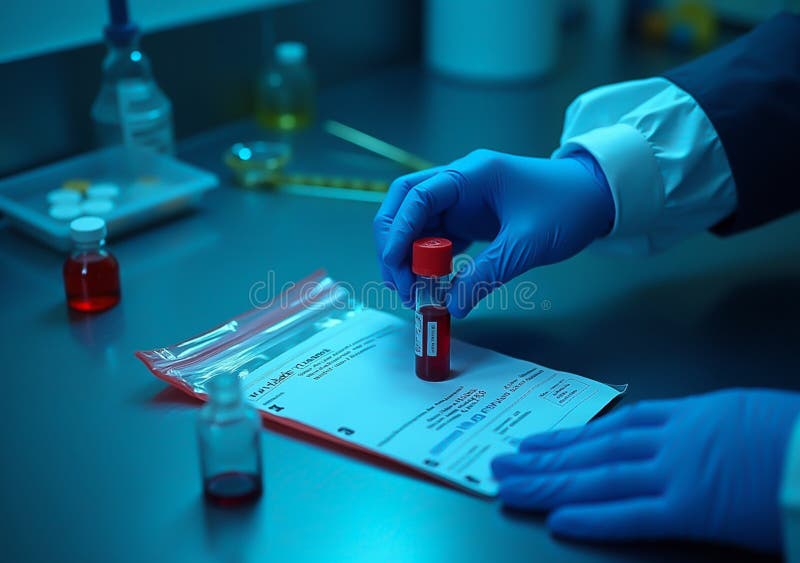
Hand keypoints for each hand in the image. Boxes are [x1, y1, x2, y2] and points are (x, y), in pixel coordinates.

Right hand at [372, 149, 614, 316]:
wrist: (596, 197)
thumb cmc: (567, 206)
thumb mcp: (528, 242)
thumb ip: (487, 273)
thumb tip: (452, 306)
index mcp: (471, 174)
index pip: (417, 195)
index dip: (399, 230)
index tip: (394, 265)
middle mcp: (459, 183)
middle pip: (405, 206)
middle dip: (393, 243)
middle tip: (398, 283)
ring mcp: (461, 201)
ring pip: (417, 225)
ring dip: (408, 257)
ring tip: (412, 292)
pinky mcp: (468, 219)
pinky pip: (437, 239)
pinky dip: (428, 262)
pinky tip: (431, 285)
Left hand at [491, 389, 799, 551]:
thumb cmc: (790, 431)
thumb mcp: (739, 412)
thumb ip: (700, 423)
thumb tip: (683, 431)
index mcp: (682, 416)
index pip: (611, 430)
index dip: (570, 438)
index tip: (538, 443)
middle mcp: (667, 442)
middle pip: (591, 451)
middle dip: (543, 459)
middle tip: (502, 464)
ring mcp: (675, 474)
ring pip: (598, 478)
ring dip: (550, 482)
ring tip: (511, 485)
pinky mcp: (691, 510)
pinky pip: (631, 515)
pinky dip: (593, 517)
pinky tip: (558, 519)